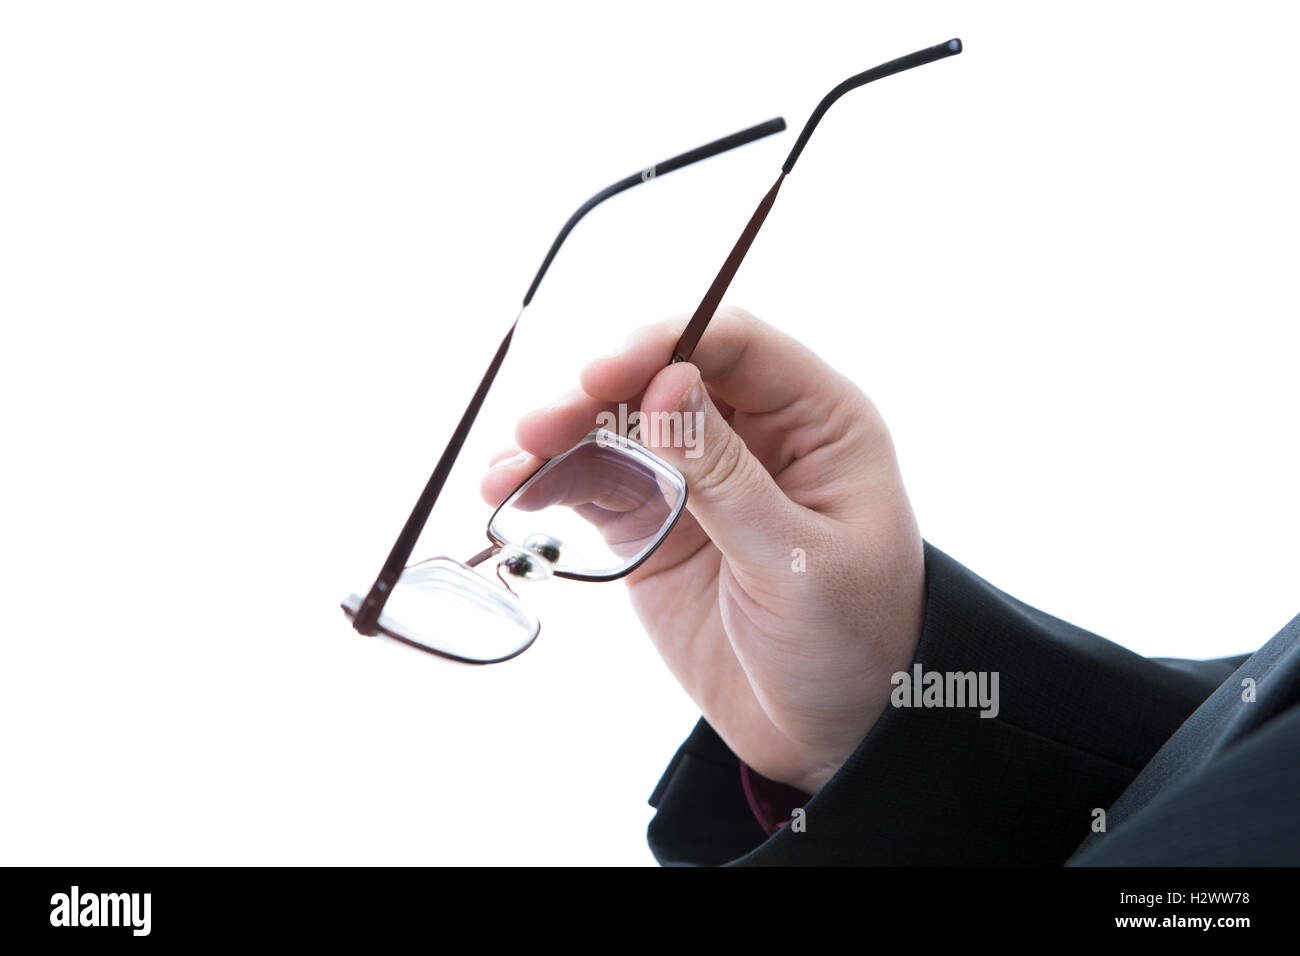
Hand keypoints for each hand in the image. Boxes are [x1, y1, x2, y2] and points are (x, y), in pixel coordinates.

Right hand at [481, 307, 924, 794]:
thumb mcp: (797, 562)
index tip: (602, 375)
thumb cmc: (851, 640)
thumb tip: (667, 387)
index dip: (665, 344)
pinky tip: (512, 493)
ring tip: (507, 471)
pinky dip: (554, 486)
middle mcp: (756, 434)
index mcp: (818, 422)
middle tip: (539, 429)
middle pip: (663, 378)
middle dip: (595, 397)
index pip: (736, 346)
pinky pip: (598, 486)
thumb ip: (728, 477)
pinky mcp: (657, 523)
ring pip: (620, 429)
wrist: (832, 730)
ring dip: (560, 440)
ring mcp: (700, 477)